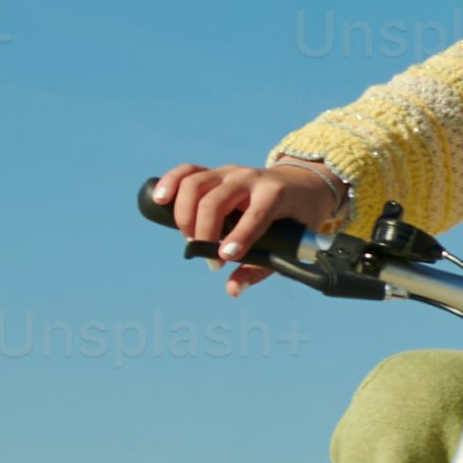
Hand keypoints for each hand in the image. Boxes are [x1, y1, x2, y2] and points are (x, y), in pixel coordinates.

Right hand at [156, 158, 344, 296]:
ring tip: (191, 241)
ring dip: (185, 216)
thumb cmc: (296, 218)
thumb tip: (232, 290)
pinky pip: (187, 172)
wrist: (302, 184)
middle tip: (211, 261)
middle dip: (205, 234)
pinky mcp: (216, 171)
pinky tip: (160, 201)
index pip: (254, 215)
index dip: (239, 237)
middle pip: (215, 202)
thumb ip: (260, 268)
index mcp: (276, 195)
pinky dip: (170, 183)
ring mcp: (230, 171)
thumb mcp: (289, 243)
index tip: (224, 259)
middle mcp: (250, 178)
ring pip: (195, 185)